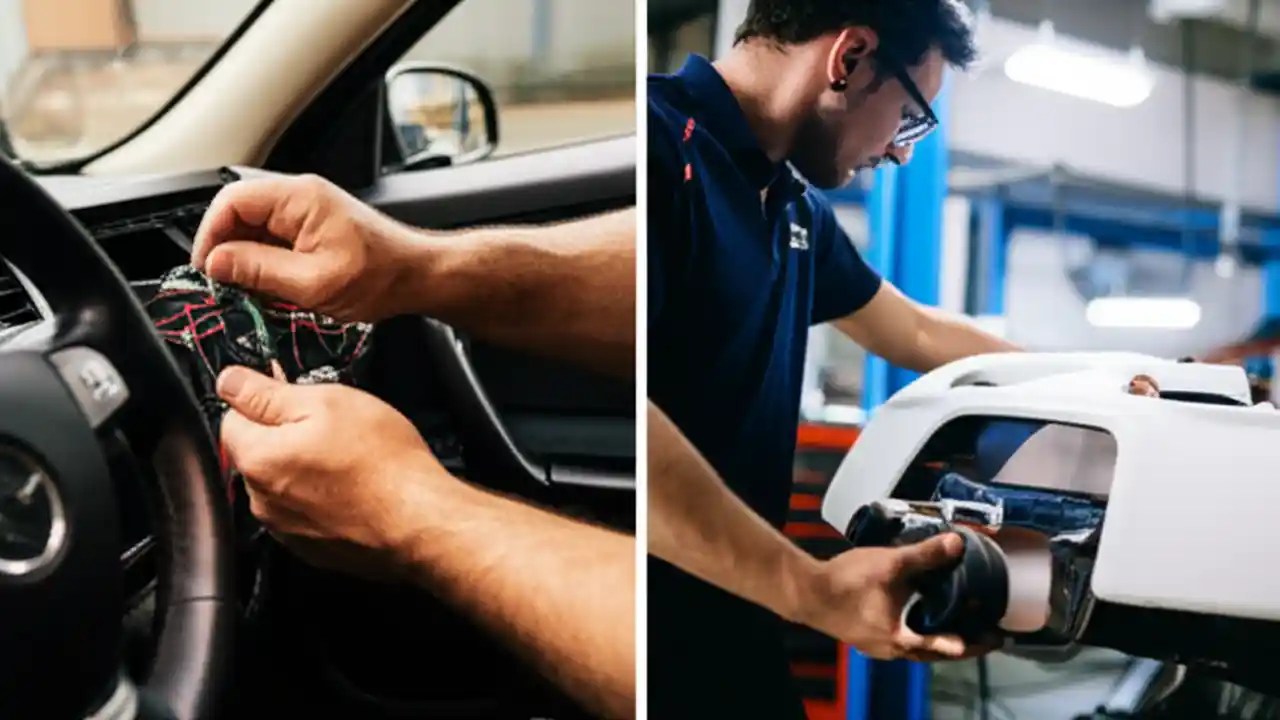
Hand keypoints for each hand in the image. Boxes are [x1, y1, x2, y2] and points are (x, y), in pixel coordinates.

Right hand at [192, 174, 421, 321]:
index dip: (210, 235)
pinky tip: (273, 288)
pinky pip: (273, 239)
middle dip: (227, 249)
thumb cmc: (381, 277)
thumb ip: (260, 271)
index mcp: (299, 198)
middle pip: (238, 213)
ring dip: (246, 259)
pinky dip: (265, 263)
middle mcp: (300, 196)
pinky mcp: (312, 227)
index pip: (230, 201)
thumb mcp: (313, 283)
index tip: (208, 269)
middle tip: (227, 284)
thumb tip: (216, 263)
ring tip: (254, 291)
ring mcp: (306, 211)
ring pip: (253, 229)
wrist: (419, 276)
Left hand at [215, 364, 449, 579]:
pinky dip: (322, 500)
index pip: (232, 418)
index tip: (300, 400)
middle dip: (286, 438)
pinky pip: (304, 513)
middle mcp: (261, 501)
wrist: (419, 521)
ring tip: (349, 462)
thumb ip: (266, 393)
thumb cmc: (380, 461)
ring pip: (282, 485)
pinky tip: (354, 490)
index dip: (266, 402)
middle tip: (334, 429)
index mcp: (257, 460)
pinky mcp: (311, 550)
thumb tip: (228, 382)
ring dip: (303, 470)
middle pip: (258, 454)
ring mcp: (286, 530)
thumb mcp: (327, 402)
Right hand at [796, 533, 994, 661]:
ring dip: (939, 640)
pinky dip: (920, 633)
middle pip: (935, 655)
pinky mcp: (865, 637)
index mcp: (902, 640)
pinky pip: (902, 640)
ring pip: (918, 650)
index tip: (996, 637)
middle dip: (962, 645)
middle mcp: (892, 651)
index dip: (974, 643)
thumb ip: (925, 555)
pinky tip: (919, 616)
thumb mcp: (891, 565)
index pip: (948, 648)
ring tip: (958, 625)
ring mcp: (877, 647)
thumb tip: (958, 543)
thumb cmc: (848, 583)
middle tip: (985, 635)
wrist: (805, 591)